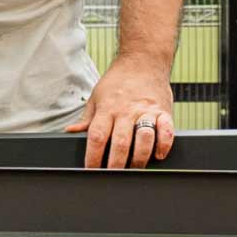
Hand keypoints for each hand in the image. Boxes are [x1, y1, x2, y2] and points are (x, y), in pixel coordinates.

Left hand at [65, 55, 175, 169]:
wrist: (144, 60)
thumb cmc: (119, 80)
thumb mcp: (97, 96)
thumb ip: (87, 118)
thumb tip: (71, 132)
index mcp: (107, 108)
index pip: (97, 137)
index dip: (92, 157)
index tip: (91, 170)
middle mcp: (126, 110)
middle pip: (120, 142)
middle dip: (116, 164)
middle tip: (113, 176)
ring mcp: (146, 111)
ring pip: (144, 139)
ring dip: (139, 158)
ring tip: (134, 168)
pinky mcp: (163, 111)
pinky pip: (166, 131)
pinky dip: (163, 145)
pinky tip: (158, 155)